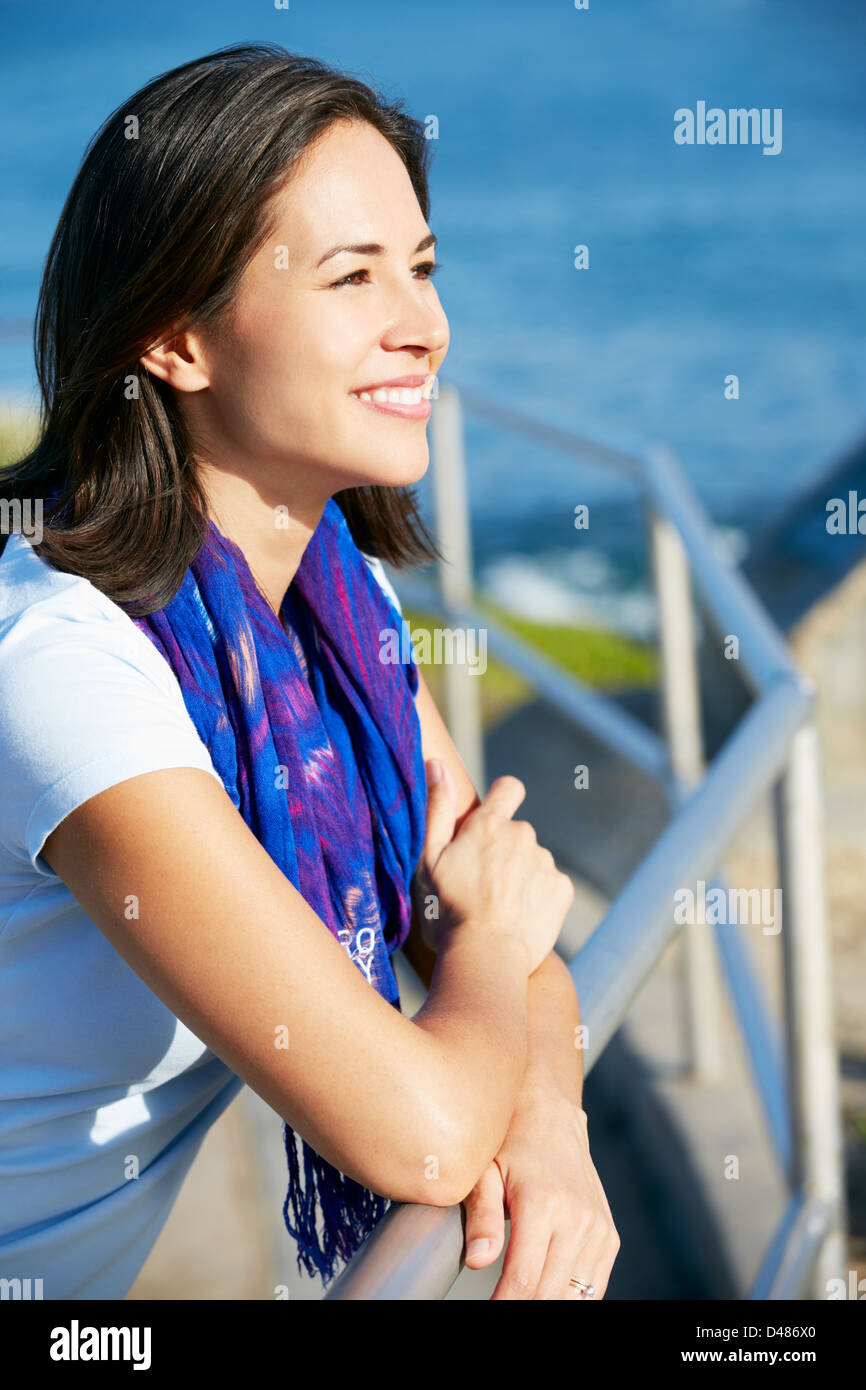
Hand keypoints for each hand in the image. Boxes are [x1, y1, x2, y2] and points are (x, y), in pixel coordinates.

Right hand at [414, 758, 574, 974]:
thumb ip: (436, 809)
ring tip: (497, 907)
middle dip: (503, 850)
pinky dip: (537, 896)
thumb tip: (437, 765)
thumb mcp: (428, 859)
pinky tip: (517, 917)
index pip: (508, 788)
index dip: (501, 798)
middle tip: (480, 884)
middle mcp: (523, 836)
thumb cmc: (447, 912)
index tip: (490, 819)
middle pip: (516, 833)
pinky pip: (549, 884)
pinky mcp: (562, 890)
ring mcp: (546, 863)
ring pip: (532, 860)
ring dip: (519, 875)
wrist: (485, 958)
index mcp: (489, 825)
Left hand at [461, 1091, 619, 1299]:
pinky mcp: (609, 1236)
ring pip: (575, 1297)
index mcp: (544, 1204)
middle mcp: (578, 1219)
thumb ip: (482, 1217)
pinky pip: (594, 1287)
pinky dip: (571, 1298)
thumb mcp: (486, 1173)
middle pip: (550, 1294)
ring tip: (521, 1298)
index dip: (504, 1305)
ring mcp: (598, 1229)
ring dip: (547, 1304)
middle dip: (521, 1307)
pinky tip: (547, 1292)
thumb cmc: (511, 1143)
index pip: (524, 1280)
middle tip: (500, 1303)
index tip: (487, 1309)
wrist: (551, 1117)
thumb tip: (478, 1260)